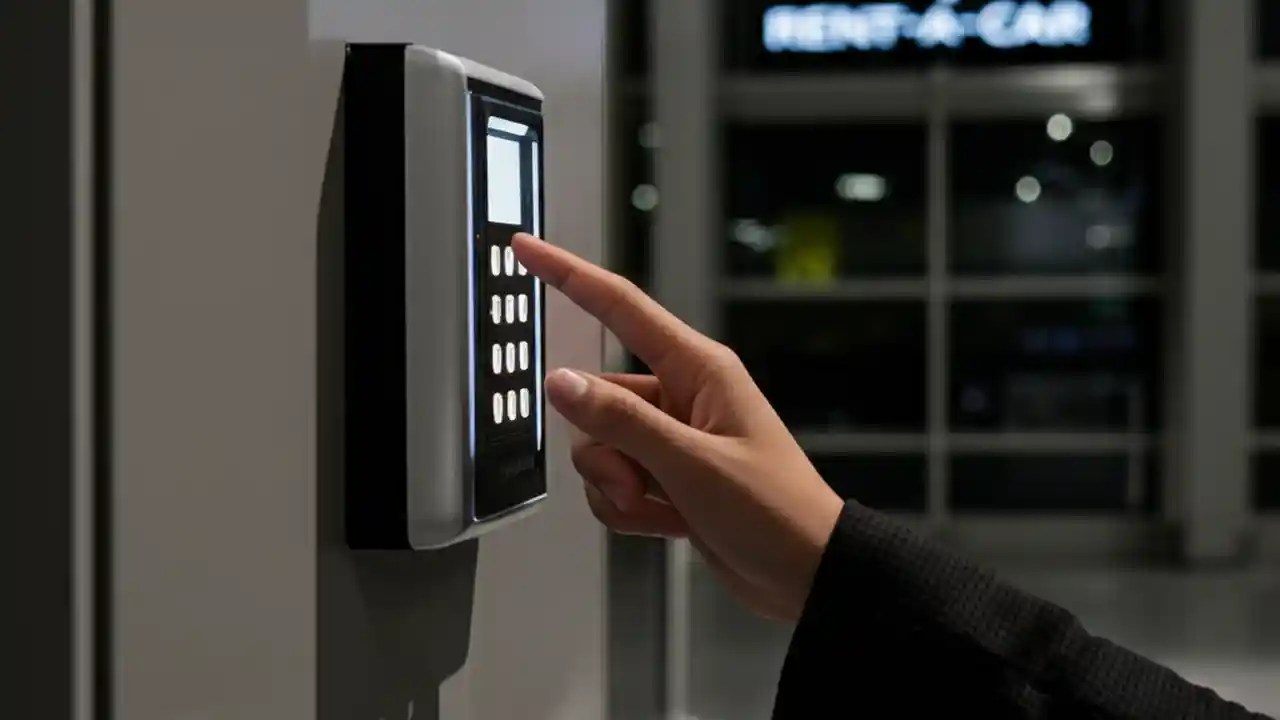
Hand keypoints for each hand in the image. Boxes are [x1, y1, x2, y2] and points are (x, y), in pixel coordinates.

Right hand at [513, 233, 843, 621]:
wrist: (805, 574)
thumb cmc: (776, 511)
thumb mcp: (693, 465)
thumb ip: (623, 423)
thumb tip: (563, 384)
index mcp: (699, 370)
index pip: (620, 307)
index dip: (568, 274)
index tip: (528, 250)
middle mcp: (682, 396)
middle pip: (597, 398)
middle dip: (605, 450)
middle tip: (640, 485)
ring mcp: (671, 438)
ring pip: (599, 447)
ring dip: (618, 488)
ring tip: (663, 507)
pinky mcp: (666, 476)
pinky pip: (613, 483)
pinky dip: (628, 510)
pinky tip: (668, 523)